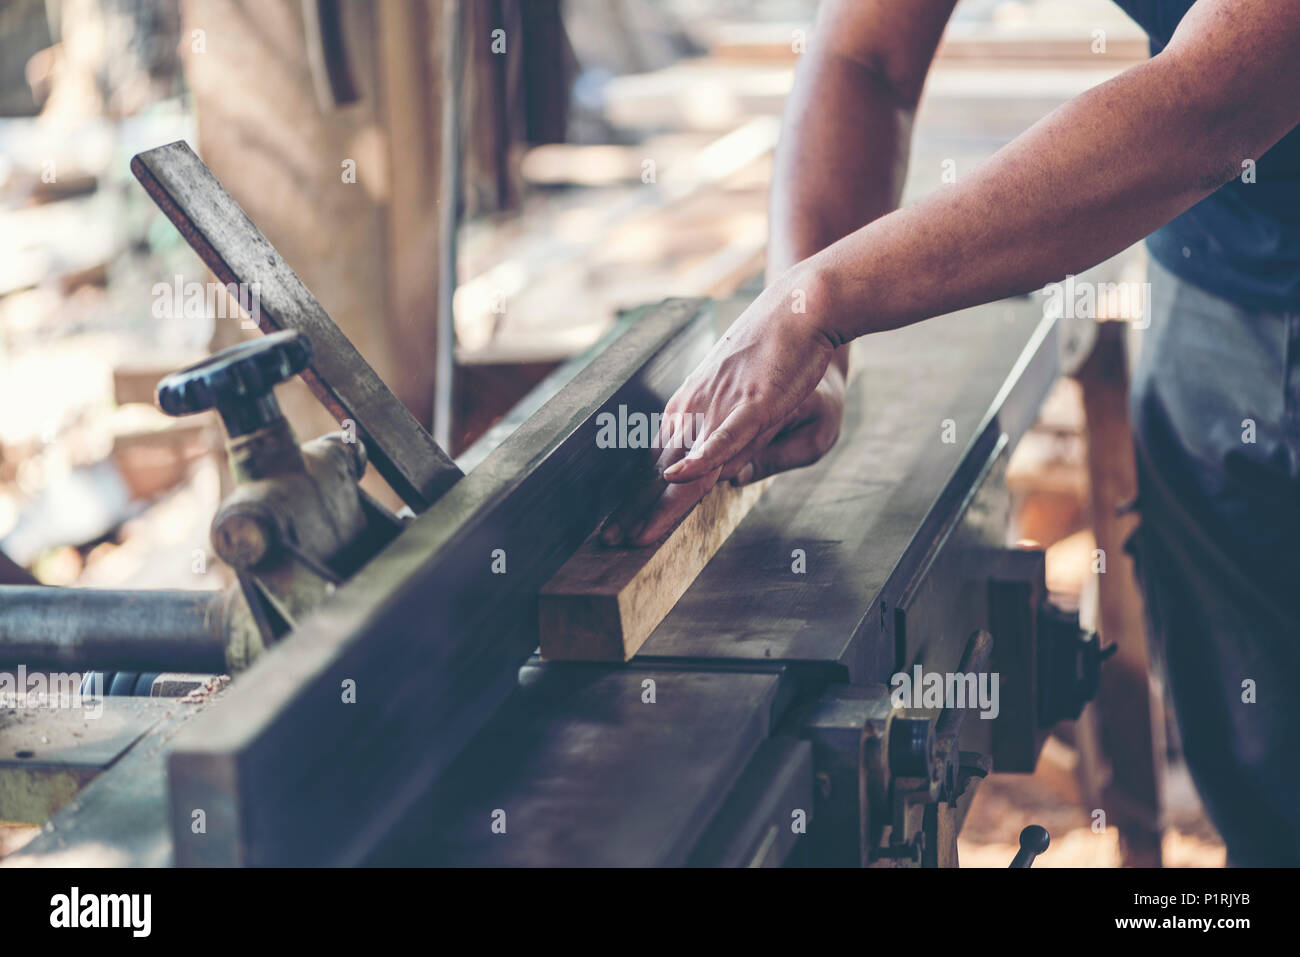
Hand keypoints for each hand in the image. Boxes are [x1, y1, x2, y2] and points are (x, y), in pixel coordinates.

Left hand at [600, 280, 841, 545]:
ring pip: (686, 466)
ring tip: (635, 535)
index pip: (661, 464)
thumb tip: (721, 476)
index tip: (620, 526)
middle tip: (609, 541)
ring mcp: (721, 407)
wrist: (801, 309)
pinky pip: (724, 438)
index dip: (641, 500)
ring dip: (660, 503)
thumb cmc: (777, 354)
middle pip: (664, 473)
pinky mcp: (752, 404)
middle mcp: (697, 411)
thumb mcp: (744, 407)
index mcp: (691, 411)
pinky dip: (701, 459)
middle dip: (638, 511)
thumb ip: (731, 443)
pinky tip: (681, 477)